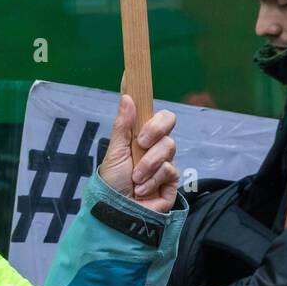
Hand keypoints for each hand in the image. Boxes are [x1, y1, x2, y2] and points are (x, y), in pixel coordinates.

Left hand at [98, 94, 178, 213]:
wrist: (118, 211)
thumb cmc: (113, 182)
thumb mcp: (115, 152)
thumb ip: (123, 126)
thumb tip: (127, 97)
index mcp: (139, 135)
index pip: (150, 112)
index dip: (142, 92)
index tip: (132, 74)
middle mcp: (154, 145)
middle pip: (168, 122)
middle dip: (155, 130)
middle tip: (141, 142)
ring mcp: (165, 162)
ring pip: (168, 148)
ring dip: (148, 165)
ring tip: (135, 179)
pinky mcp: (173, 180)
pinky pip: (170, 170)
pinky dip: (153, 180)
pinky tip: (143, 189)